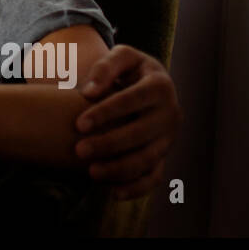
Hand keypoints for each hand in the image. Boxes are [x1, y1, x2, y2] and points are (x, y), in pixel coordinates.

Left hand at [74, 45, 181, 199]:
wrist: (148, 83)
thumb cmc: (129, 69)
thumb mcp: (121, 56)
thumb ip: (105, 67)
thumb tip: (89, 92)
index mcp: (160, 85)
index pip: (133, 100)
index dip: (106, 113)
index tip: (78, 124)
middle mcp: (170, 113)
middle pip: (140, 133)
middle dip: (109, 144)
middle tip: (79, 150)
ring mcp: (169, 137)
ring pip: (148, 158)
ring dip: (120, 169)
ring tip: (91, 172)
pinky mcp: (164, 154)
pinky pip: (155, 176)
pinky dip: (137, 188)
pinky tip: (114, 193)